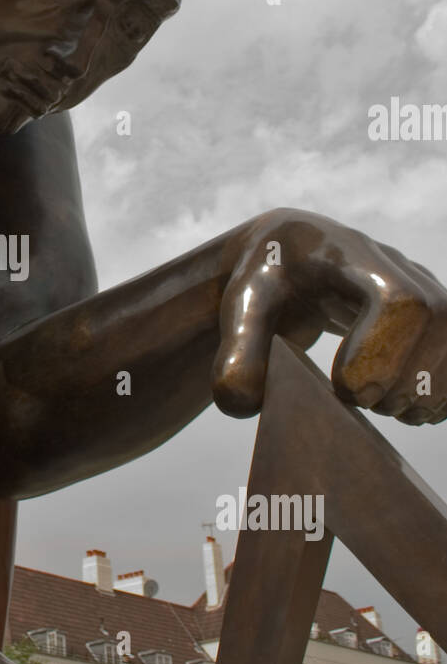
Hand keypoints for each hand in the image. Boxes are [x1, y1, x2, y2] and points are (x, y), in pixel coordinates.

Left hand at [214, 208, 446, 423]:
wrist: (287, 260)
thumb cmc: (263, 281)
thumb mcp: (238, 308)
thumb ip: (237, 350)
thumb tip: (243, 401)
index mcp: (344, 254)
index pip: (396, 298)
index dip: (382, 351)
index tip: (344, 387)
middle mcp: (393, 263)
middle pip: (435, 317)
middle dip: (405, 377)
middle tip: (362, 404)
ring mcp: (419, 284)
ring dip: (429, 386)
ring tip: (385, 408)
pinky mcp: (429, 311)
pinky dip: (441, 387)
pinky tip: (407, 406)